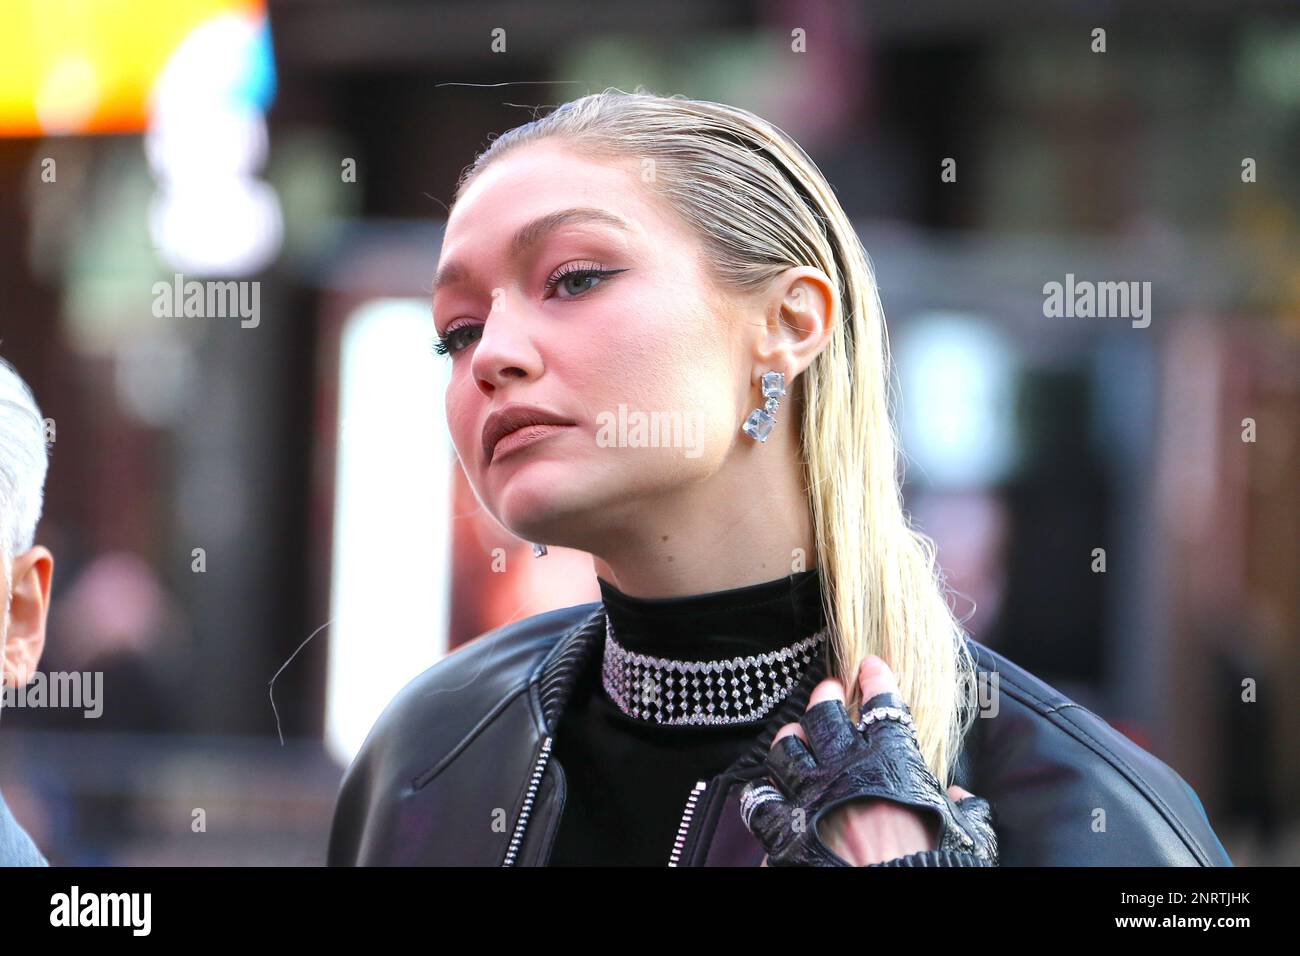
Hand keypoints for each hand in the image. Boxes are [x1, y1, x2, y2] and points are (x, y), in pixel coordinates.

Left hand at [742, 654, 997, 866]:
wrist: (892, 893)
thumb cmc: (934, 865)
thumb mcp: (968, 837)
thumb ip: (968, 812)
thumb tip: (967, 800)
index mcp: (893, 761)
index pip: (884, 705)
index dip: (876, 679)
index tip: (870, 666)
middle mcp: (846, 768)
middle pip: (823, 714)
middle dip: (825, 695)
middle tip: (828, 689)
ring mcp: (811, 796)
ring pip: (786, 749)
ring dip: (789, 740)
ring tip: (793, 735)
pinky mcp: (786, 829)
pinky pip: (760, 802)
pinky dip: (763, 796)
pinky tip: (766, 793)